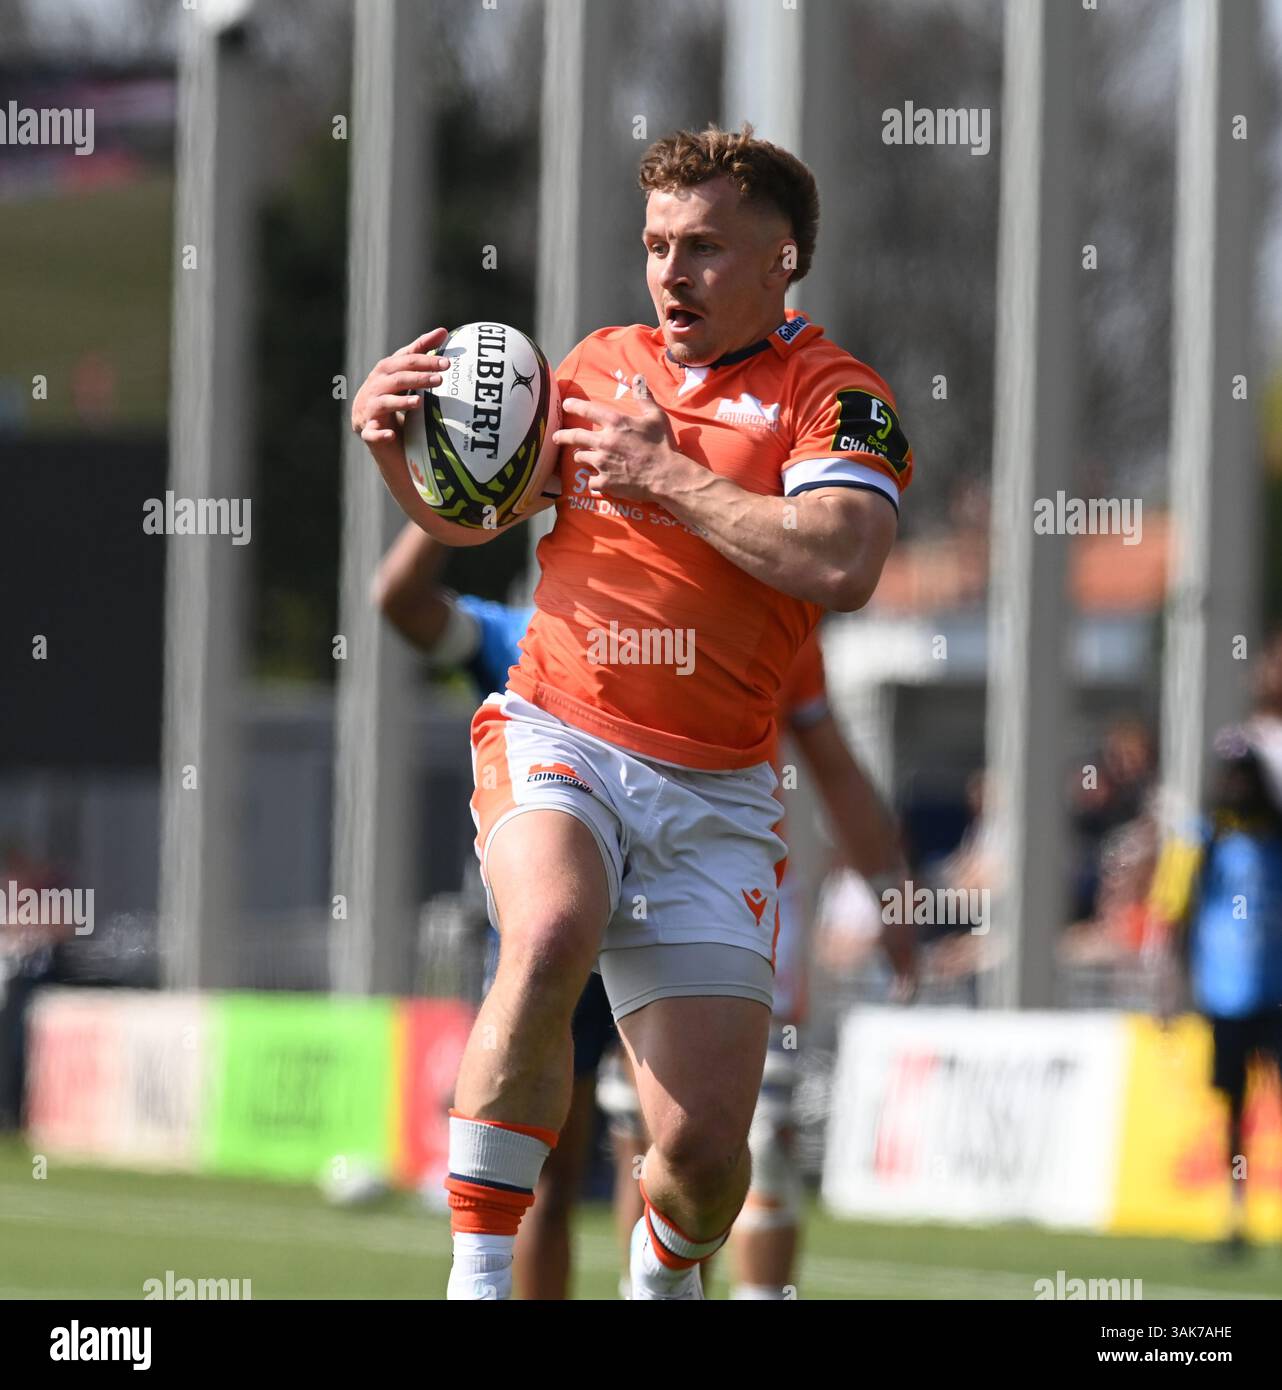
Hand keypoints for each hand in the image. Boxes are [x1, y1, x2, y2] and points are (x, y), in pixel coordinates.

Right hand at [351, 328, 452, 444]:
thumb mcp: (405, 373)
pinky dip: (380, 433)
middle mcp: (375, 387)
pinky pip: (372, 433)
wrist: (369, 424)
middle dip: (418, 378)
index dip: (425, 360)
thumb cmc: (391, 394)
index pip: (405, 361)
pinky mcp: (368, 431)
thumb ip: (421, 353)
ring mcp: (370, 409)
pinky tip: (391, 435)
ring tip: (419, 402)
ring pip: (384, 403)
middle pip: (397, 379)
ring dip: (400, 402)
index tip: (447, 363)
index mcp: (385, 371)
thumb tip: (443, 331)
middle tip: (440, 379)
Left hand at [551, 374, 685, 501]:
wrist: (667, 477)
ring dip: (580, 456)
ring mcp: (603, 463)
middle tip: (555, 437)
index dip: (574, 406)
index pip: (588, 410)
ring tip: (580, 457)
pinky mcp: (605, 482)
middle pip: (574, 436)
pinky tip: (597, 481)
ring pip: (580, 458)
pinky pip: (591, 481)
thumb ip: (643, 397)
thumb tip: (638, 377)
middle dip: (562, 436)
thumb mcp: (656, 417)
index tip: (566, 405)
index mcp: (616, 423)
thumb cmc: (663, 445)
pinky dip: (594, 480)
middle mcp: (605, 441)